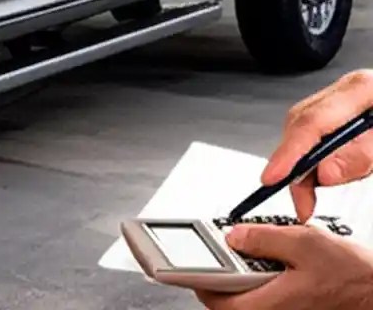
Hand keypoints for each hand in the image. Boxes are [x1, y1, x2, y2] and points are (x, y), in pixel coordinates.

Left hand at [195, 224, 372, 309]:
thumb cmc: (353, 279)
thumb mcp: (306, 244)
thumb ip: (264, 238)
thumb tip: (234, 237)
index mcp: (267, 306)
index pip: (214, 299)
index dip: (197, 277)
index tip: (186, 261)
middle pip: (228, 297)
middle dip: (224, 270)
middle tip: (227, 247)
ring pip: (248, 295)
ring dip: (246, 273)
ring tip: (260, 251)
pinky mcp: (294, 308)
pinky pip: (267, 295)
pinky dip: (265, 276)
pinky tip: (280, 260)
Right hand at [262, 70, 372, 220]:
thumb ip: (363, 157)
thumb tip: (325, 172)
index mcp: (363, 90)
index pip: (314, 122)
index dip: (290, 153)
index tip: (275, 178)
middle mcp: (349, 90)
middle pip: (303, 124)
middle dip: (294, 166)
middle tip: (301, 201)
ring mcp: (345, 97)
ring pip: (306, 130)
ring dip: (304, 165)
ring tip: (310, 194)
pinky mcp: (345, 110)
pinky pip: (318, 133)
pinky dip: (315, 158)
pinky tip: (320, 174)